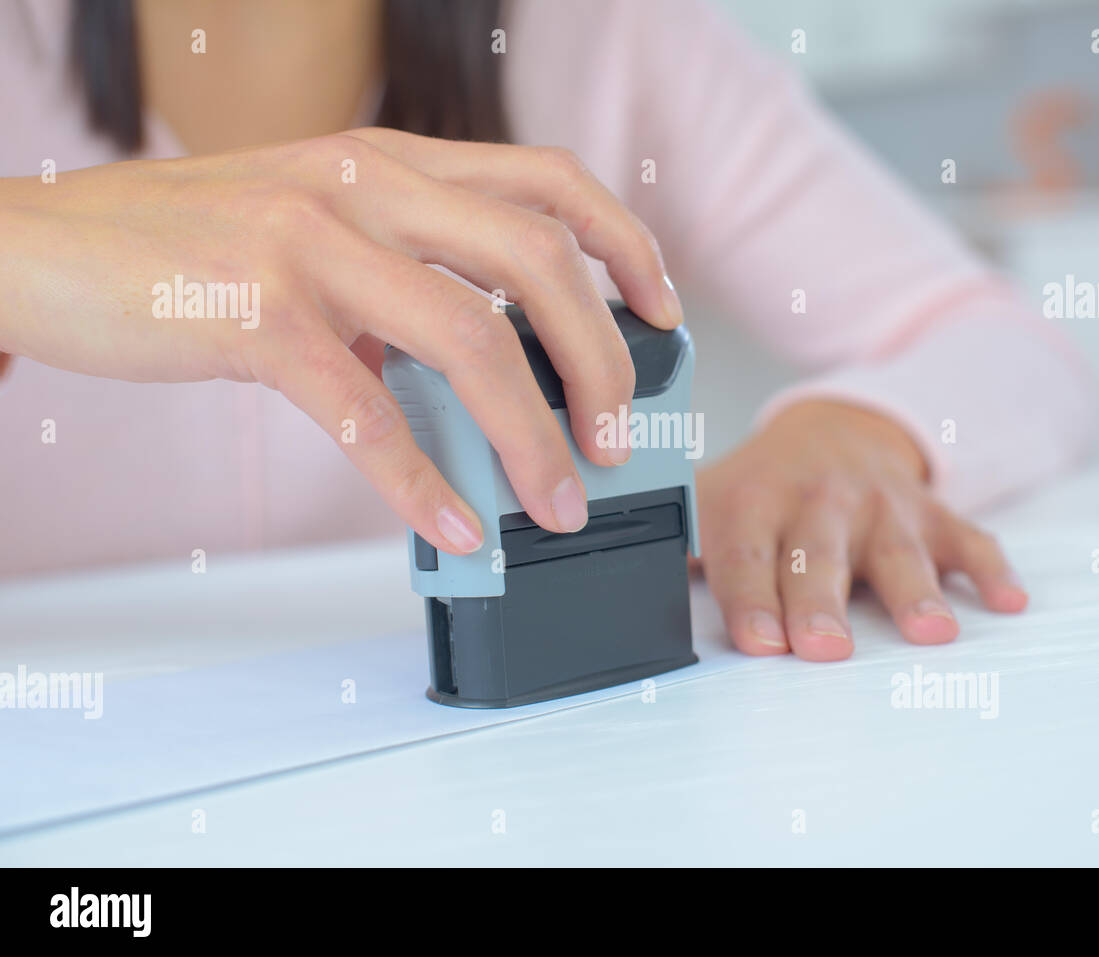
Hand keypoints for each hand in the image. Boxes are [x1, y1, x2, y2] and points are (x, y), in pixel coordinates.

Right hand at [0, 131, 682, 551]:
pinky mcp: (254, 317)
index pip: (545, 182)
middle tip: (616, 436)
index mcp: (386, 161)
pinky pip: (368, 413)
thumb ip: (397, 272)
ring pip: (470, 339)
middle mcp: (361, 184)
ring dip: (531, 435)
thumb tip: (478, 366)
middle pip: (535, 261)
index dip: (623, 242)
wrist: (43, 248)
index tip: (662, 308)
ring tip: (556, 502)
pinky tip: (458, 524)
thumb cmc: (184, 245)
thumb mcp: (309, 226)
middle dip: (599, 359)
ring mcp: (308, 245)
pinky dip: (424, 482)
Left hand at [696, 400, 1027, 658]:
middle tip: (824, 648)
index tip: (758, 643)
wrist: (834, 428)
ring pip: (898, 547)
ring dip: (916, 589)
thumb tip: (607, 587)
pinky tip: (1010, 601)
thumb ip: (674, 543)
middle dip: (821, 600)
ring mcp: (880, 503)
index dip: (750, 598)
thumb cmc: (765, 486)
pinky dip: (989, 567)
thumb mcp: (713, 499)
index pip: (749, 553)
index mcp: (757, 501)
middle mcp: (820, 499)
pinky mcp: (930, 509)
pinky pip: (967, 536)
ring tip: (932, 633)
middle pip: (820, 554)